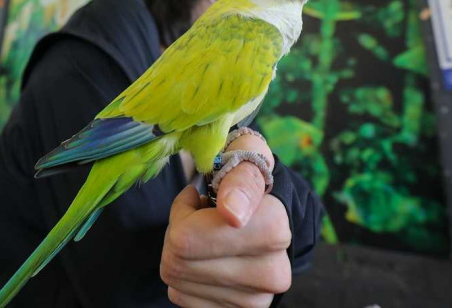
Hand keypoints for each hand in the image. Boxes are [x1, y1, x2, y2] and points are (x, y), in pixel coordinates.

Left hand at [160, 135, 291, 306]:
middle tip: (199, 213)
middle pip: (178, 259)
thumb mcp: (245, 157)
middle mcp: (271, 274)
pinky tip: (204, 256)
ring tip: (205, 232)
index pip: (187, 237)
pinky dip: (183, 272)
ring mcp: (255, 300)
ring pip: (177, 277)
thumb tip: (232, 213)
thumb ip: (240, 181)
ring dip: (180, 250)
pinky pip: (180, 294)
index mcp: (274, 230)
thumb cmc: (245, 177)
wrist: (265, 210)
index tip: (201, 199)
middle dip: (178, 230)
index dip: (184, 211)